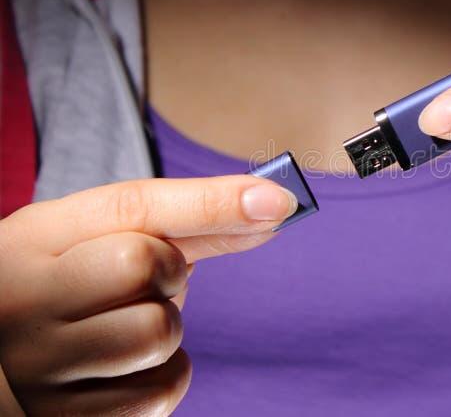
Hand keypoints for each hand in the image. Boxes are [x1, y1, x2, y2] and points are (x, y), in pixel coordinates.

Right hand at [0, 175, 296, 414]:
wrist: (1, 351)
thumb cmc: (65, 280)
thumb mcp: (99, 236)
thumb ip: (185, 219)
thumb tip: (274, 207)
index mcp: (33, 243)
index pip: (135, 210)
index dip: (214, 201)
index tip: (283, 198)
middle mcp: (23, 306)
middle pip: (149, 267)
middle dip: (166, 270)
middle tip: (137, 280)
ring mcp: (39, 372)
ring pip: (160, 333)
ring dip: (165, 325)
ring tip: (122, 323)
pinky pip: (163, 390)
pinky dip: (162, 372)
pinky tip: (123, 365)